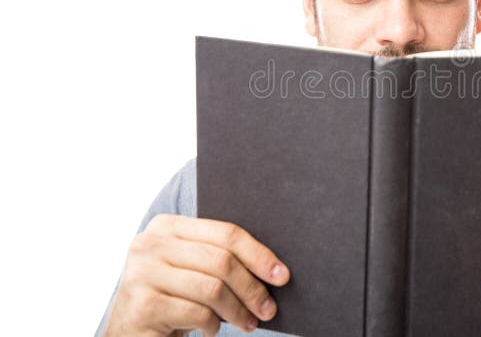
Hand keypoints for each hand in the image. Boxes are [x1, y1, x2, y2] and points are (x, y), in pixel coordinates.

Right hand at [103, 214, 290, 336]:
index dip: (259, 254)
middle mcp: (150, 243)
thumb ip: (219, 257)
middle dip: (252, 288)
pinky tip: (211, 330)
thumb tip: (273, 269)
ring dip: (237, 311)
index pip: (226, 233)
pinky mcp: (142, 305)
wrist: (128, 332)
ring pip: (212, 289)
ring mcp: (142, 273)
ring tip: (248, 323)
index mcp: (167, 225)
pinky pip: (197, 313)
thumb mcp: (192, 269)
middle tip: (269, 309)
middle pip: (222, 261)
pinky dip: (212, 325)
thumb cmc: (171, 296)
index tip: (282, 275)